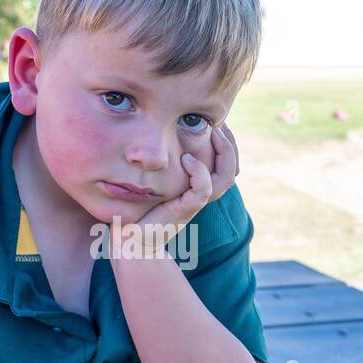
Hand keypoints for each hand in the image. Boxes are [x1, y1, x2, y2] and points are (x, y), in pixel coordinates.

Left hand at [121, 122, 240, 255]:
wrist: (131, 240)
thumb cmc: (138, 209)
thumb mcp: (151, 180)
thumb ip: (160, 161)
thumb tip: (155, 132)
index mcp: (197, 187)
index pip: (225, 164)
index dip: (227, 143)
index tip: (218, 122)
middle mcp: (201, 194)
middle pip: (231, 169)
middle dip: (230, 144)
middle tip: (220, 124)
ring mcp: (195, 203)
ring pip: (224, 178)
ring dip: (223, 153)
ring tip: (214, 133)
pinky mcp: (185, 210)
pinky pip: (203, 190)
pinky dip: (199, 172)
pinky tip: (187, 159)